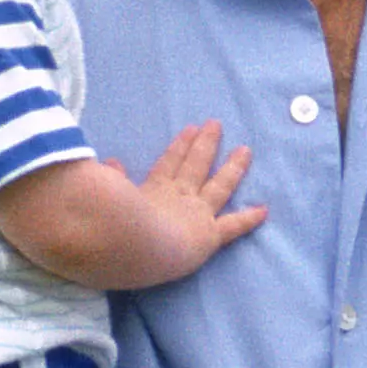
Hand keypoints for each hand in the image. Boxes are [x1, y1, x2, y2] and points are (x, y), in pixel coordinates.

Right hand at [121, 121, 265, 282]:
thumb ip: (111, 178)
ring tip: (246, 149)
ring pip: (219, 187)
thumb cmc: (106, 218)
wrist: (124, 242)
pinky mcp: (207, 236)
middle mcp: (176, 197)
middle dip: (205, 145)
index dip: (178, 148)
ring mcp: (194, 214)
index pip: (167, 165)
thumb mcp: (102, 191)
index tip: (190, 130)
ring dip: (232, 168)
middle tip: (215, 124)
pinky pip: (231, 227)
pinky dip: (248, 219)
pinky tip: (264, 210)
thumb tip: (112, 163)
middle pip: (194, 166)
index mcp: (150, 190)